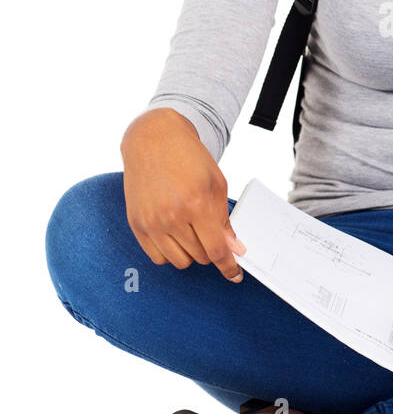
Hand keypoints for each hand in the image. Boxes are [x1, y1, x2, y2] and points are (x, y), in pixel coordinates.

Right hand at [120, 108, 245, 281]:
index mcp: (196, 204)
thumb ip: (224, 219)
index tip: (235, 274)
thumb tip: (235, 249)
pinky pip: (157, 257)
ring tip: (192, 231)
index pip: (216, 250)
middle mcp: (171, 216)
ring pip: (179, 262)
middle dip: (211, 250)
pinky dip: (170, 253)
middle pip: (199, 257)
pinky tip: (175, 235)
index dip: (228, 266)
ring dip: (191, 253)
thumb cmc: (188, 157)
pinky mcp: (136, 224)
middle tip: (210, 232)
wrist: (153, 139)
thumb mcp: (216, 184)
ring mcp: (151, 222)